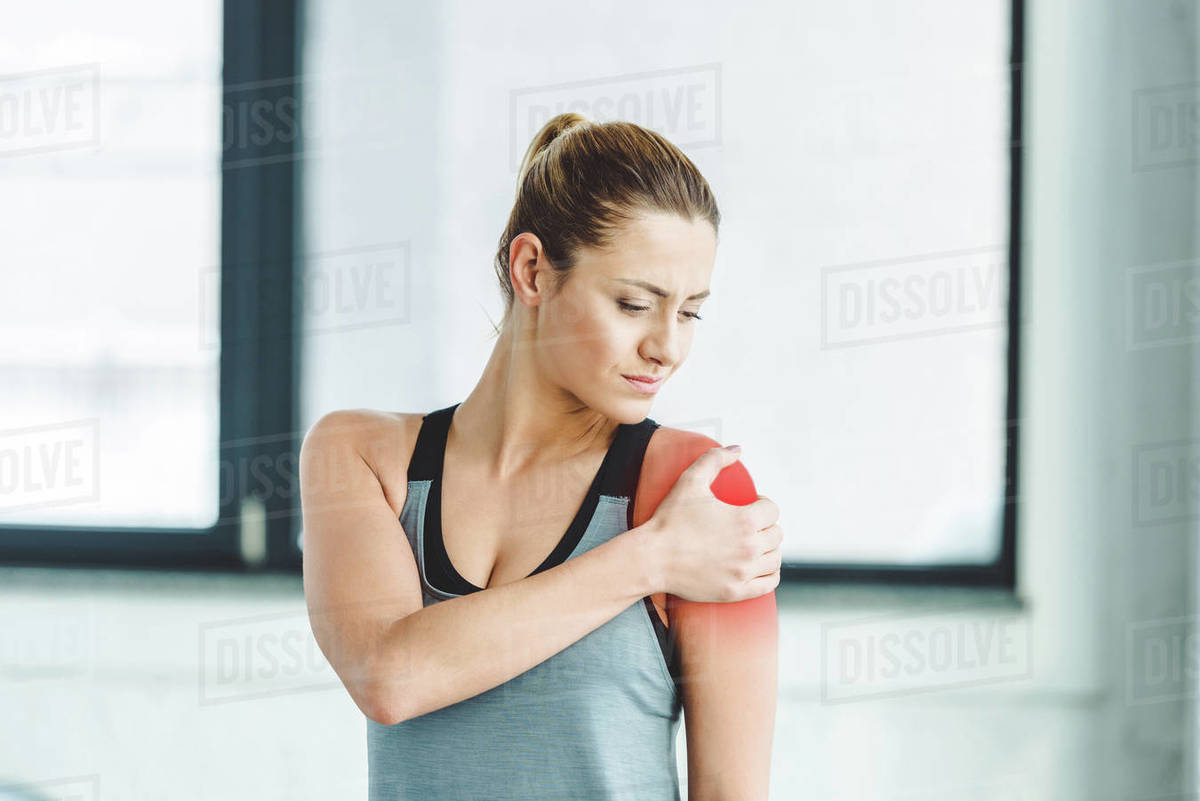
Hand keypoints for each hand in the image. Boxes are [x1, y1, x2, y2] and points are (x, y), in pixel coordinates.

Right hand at [642, 445, 782, 601]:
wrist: (651, 558)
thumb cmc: (669, 521)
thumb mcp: (690, 481)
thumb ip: (714, 459)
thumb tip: (736, 450)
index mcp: (744, 521)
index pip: (772, 510)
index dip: (763, 505)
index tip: (752, 507)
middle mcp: (749, 548)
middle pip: (776, 534)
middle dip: (765, 526)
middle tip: (749, 525)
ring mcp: (744, 572)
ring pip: (775, 558)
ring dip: (768, 549)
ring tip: (754, 544)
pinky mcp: (736, 591)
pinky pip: (769, 583)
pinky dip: (769, 573)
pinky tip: (759, 566)